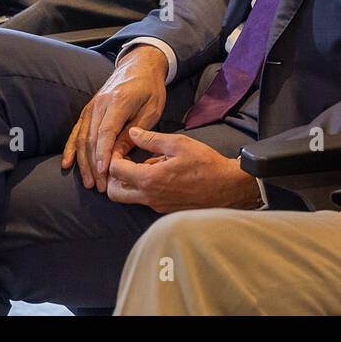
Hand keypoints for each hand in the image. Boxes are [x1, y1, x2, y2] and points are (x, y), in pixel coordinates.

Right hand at [61, 45, 166, 189]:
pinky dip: (71, 148)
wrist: (139, 66)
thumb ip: (135, 131)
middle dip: (95, 165)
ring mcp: (91, 107)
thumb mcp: (151, 109)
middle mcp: (100, 104)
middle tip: (101, 187)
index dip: (104, 153)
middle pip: (92, 139)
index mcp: (118, 101)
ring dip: (84, 162)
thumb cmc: (150, 88)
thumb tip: (119, 154)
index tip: (104, 172)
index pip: (106, 132)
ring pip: (82, 138)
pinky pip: (76, 131)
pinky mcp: (88, 110)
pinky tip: (67, 164)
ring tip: (89, 183)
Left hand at [107, 129, 260, 211]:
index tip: (122, 147)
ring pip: (129, 197)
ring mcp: (156, 205)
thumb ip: (151, 139)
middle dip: (113, 176)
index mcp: (149, 179)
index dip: (114, 156)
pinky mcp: (164, 209)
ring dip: (129, 181)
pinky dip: (144, 186)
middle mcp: (149, 196)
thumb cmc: (205, 164)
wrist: (227, 187)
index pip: (115, 170)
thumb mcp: (178, 143)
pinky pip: (144, 199)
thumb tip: (132, 132)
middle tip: (125, 160)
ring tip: (147, 163)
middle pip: (114, 193)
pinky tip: (160, 172)